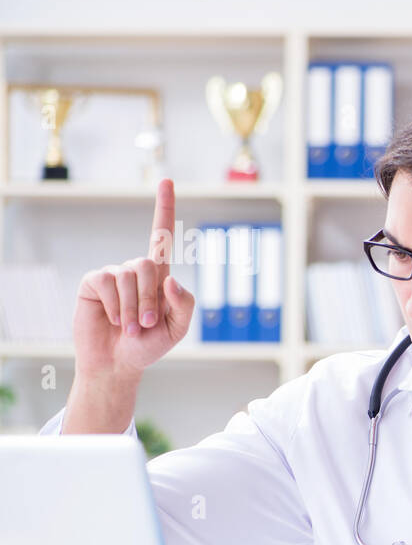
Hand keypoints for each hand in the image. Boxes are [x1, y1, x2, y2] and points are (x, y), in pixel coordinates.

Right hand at [73, 179, 195, 378]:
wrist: (118, 363)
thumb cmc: (150, 345)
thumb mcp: (177, 328)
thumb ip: (185, 305)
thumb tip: (172, 279)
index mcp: (160, 276)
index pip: (162, 236)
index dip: (164, 208)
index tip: (166, 180)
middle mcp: (135, 270)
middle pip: (147, 264)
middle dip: (150, 298)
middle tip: (147, 324)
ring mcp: (113, 274)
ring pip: (128, 276)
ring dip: (133, 308)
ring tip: (130, 328)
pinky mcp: (93, 282)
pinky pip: (107, 283)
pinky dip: (116, 306)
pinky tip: (113, 320)